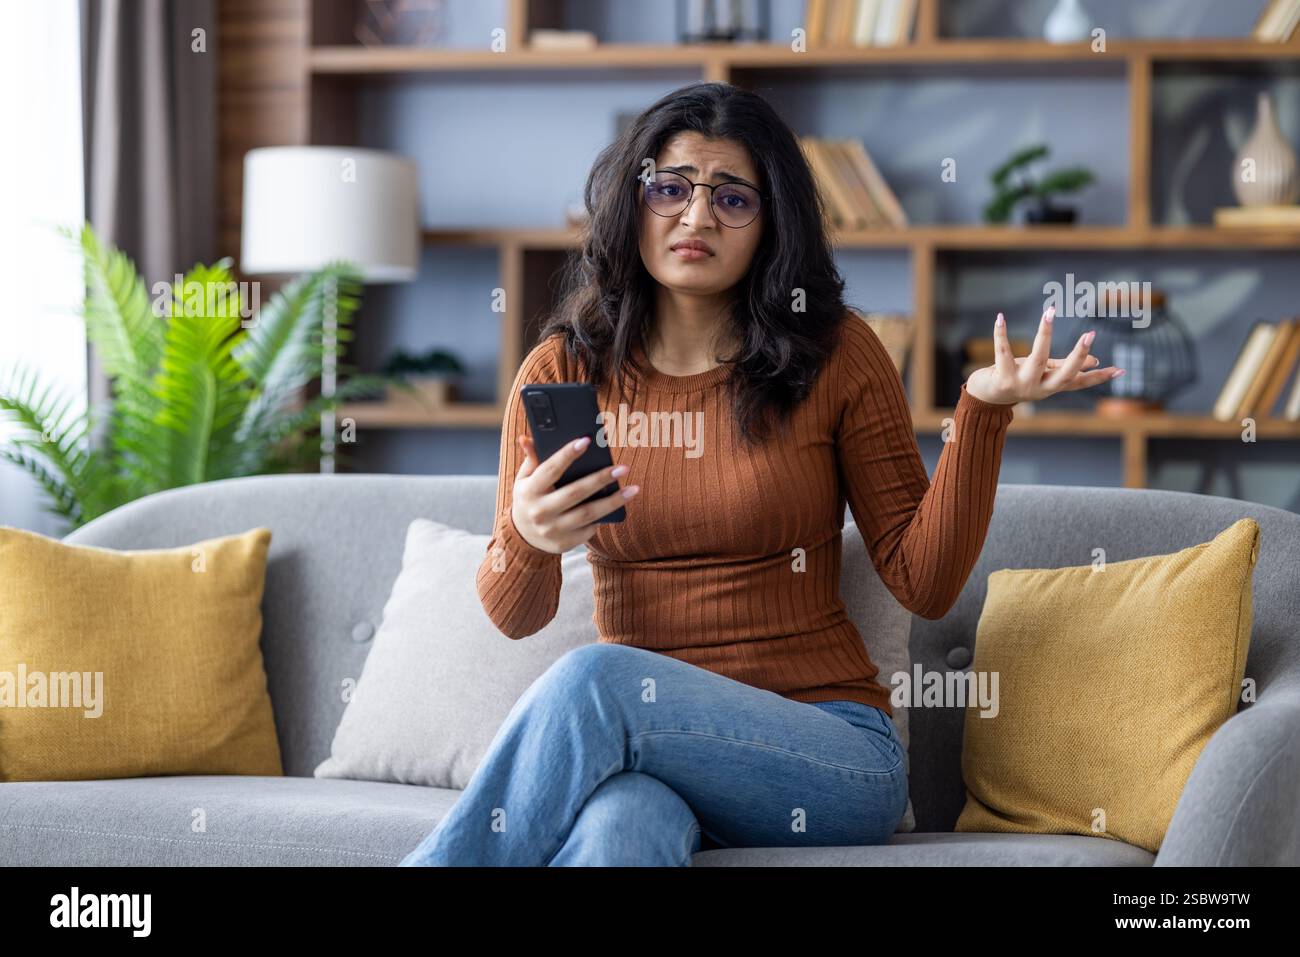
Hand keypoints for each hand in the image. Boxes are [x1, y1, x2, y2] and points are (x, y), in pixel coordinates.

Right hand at [510, 433, 639, 552]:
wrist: (523, 538)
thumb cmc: (529, 499)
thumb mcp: (524, 479)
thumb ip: (531, 459)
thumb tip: (527, 438)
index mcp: (529, 491)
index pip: (550, 470)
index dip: (567, 454)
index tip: (586, 441)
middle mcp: (540, 512)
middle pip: (575, 492)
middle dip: (601, 479)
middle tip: (623, 468)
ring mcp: (552, 530)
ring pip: (588, 513)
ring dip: (613, 501)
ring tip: (633, 489)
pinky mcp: (565, 543)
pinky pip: (589, 528)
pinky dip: (604, 516)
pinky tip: (618, 504)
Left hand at [964, 305, 1124, 405]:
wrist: (985, 397)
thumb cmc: (1018, 379)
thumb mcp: (1044, 374)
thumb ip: (1065, 366)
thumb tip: (1097, 360)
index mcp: (1052, 386)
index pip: (1080, 383)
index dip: (1099, 377)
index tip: (1121, 369)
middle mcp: (1039, 389)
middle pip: (1063, 374)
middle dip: (1077, 355)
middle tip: (1091, 334)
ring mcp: (1021, 385)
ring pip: (1036, 360)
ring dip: (1044, 335)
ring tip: (1050, 312)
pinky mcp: (1002, 379)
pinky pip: (1003, 353)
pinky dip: (1001, 334)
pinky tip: (1001, 317)